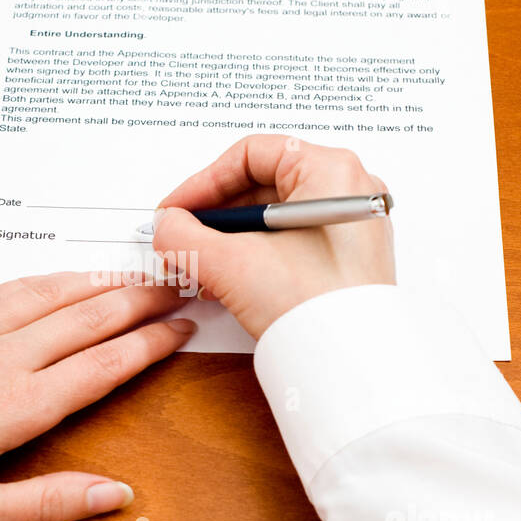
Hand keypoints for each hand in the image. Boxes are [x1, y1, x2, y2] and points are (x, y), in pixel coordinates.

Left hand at [0, 272, 194, 520]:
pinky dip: (47, 278)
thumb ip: (45, 503)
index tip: (184, 326)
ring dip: (98, 280)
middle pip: (85, 317)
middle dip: (138, 298)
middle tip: (180, 283)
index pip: (100, 367)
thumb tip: (114, 494)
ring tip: (136, 271)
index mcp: (12, 407)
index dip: (148, 344)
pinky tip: (60, 277)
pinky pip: (7, 289)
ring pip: (50, 294)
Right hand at [153, 135, 394, 339]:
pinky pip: (294, 242)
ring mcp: (353, 226)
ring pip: (276, 217)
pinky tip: (231, 281)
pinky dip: (258, 254)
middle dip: (215, 216)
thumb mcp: (231, 263)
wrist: (352, 366)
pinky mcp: (350, 259)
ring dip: (231, 239)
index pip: (251, 155)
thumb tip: (168, 228)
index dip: (203, 182)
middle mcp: (348, 190)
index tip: (176, 210)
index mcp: (330, 170)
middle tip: (184, 239)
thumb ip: (185, 237)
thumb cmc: (313, 307)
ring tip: (203, 266)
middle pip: (263, 185)